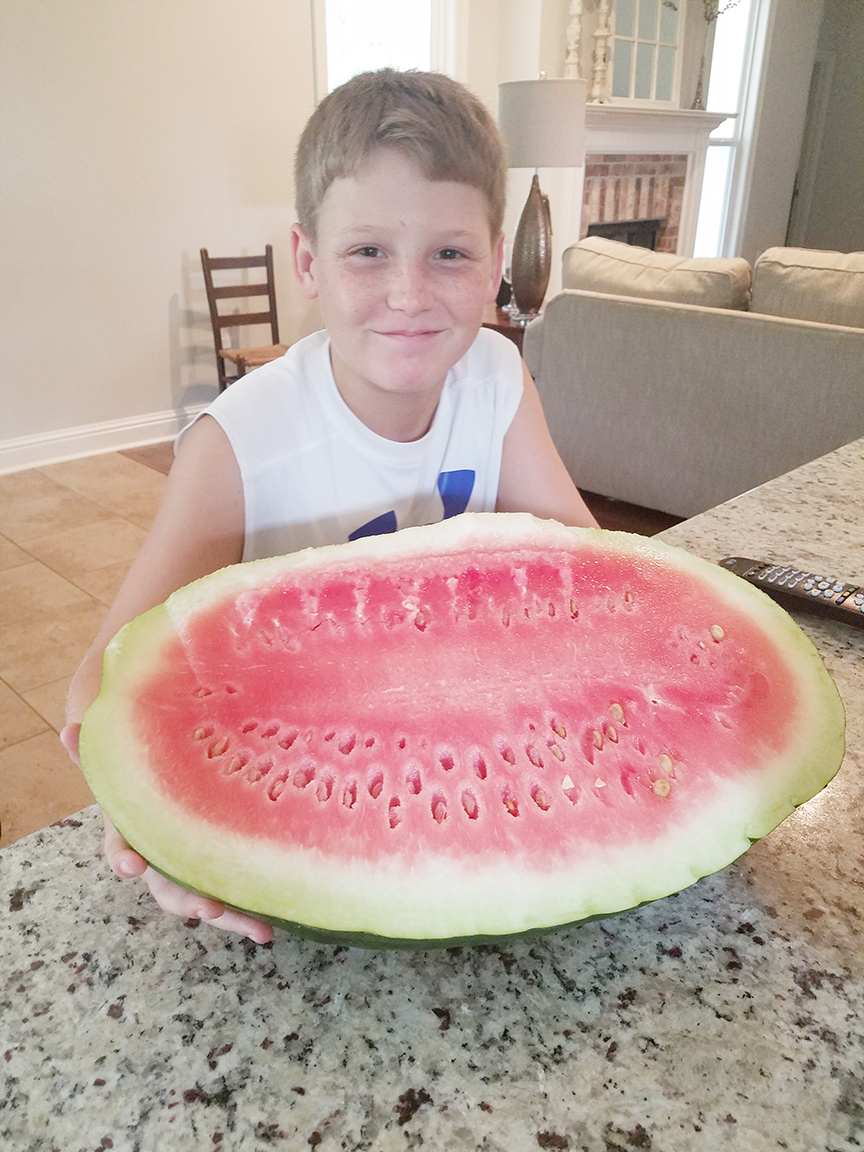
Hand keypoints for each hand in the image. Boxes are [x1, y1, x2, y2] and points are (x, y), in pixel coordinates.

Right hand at [60, 724, 271, 943]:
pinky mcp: (217, 875)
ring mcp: (190, 873)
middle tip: (210, 908)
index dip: (123, 858)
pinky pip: (231, 897)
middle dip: (190, 902)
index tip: (129, 865)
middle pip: (169, 891)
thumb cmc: (141, 781)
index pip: (121, 849)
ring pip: (206, 901)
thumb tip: (67, 729)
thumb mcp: (120, 768)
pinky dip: (249, 914)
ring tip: (258, 930)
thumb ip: (93, 753)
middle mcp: (161, 863)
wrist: (158, 789)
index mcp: (133, 837)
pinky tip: (269, 928)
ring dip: (231, 918)